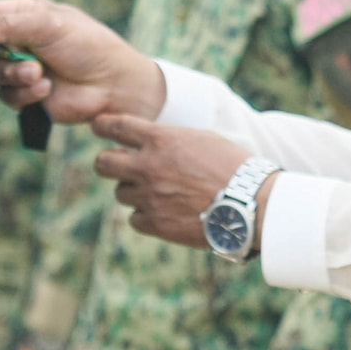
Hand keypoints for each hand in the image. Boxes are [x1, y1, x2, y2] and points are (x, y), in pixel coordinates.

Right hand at [0, 0, 165, 123]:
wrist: (114, 85)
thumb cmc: (88, 45)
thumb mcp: (50, 25)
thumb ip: (10, 24)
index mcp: (24, 15)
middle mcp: (19, 41)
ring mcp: (22, 68)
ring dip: (12, 75)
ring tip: (38, 74)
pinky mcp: (28, 95)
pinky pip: (8, 97)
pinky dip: (25, 94)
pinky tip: (46, 89)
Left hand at [90, 114, 257, 250]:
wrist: (251, 204)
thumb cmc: (235, 167)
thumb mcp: (203, 139)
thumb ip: (171, 139)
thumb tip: (151, 141)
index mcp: (160, 140)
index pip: (115, 126)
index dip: (102, 125)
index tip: (99, 127)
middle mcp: (148, 167)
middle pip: (104, 163)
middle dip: (108, 162)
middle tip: (116, 164)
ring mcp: (149, 197)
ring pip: (120, 193)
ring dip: (133, 191)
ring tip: (156, 192)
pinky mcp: (156, 224)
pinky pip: (134, 219)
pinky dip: (145, 216)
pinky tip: (163, 213)